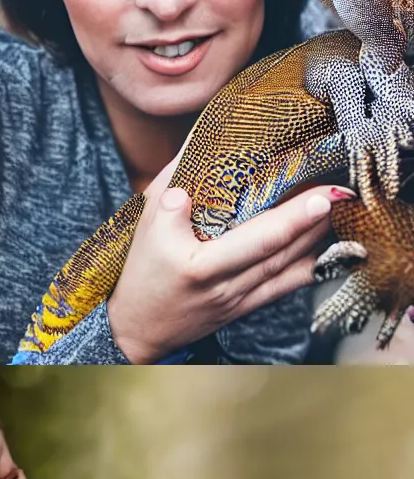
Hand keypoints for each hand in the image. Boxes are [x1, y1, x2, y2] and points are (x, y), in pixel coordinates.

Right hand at [104, 152, 350, 362]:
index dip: (292, 219)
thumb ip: (170, 193)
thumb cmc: (141, 271)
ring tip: (336, 211)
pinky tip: (326, 249)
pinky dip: (310, 267)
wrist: (138, 326)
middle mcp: (224, 286)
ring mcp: (238, 300)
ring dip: (317, 240)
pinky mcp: (245, 308)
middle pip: (281, 253)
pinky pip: (285, 288)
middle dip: (316, 223)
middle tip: (340, 192)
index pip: (257, 241)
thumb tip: (194, 152)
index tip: (320, 198)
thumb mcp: (144, 227)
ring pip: (289, 270)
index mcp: (199, 266)